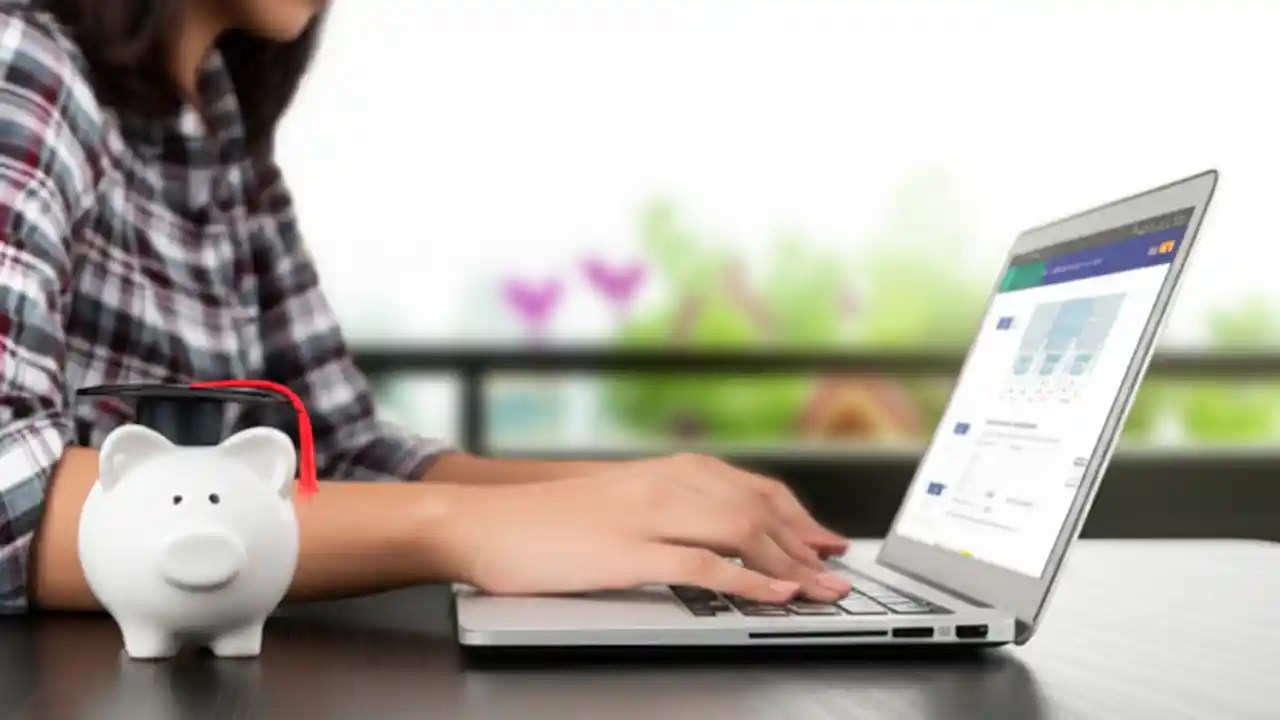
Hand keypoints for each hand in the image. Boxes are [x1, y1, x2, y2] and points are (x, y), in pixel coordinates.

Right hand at [436, 454, 851, 603]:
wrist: (483, 521)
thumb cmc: (544, 522)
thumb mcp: (616, 503)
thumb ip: (663, 509)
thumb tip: (709, 533)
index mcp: (663, 471)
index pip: (750, 487)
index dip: (796, 516)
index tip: (825, 540)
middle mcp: (663, 484)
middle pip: (758, 507)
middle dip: (807, 542)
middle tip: (839, 571)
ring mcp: (648, 515)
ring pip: (742, 530)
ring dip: (792, 562)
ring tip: (824, 590)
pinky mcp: (628, 551)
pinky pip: (704, 564)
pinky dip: (749, 581)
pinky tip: (775, 595)